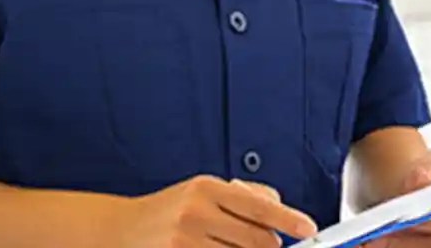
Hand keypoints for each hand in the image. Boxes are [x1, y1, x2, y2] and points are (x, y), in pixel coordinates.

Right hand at [114, 175, 317, 247]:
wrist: (121, 229)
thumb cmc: (169, 210)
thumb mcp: (203, 190)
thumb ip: (244, 195)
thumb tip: (280, 206)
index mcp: (206, 189)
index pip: (260, 207)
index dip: (289, 220)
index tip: (308, 228)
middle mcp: (196, 214)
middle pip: (258, 241)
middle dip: (270, 247)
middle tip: (267, 245)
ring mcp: (184, 242)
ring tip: (231, 246)